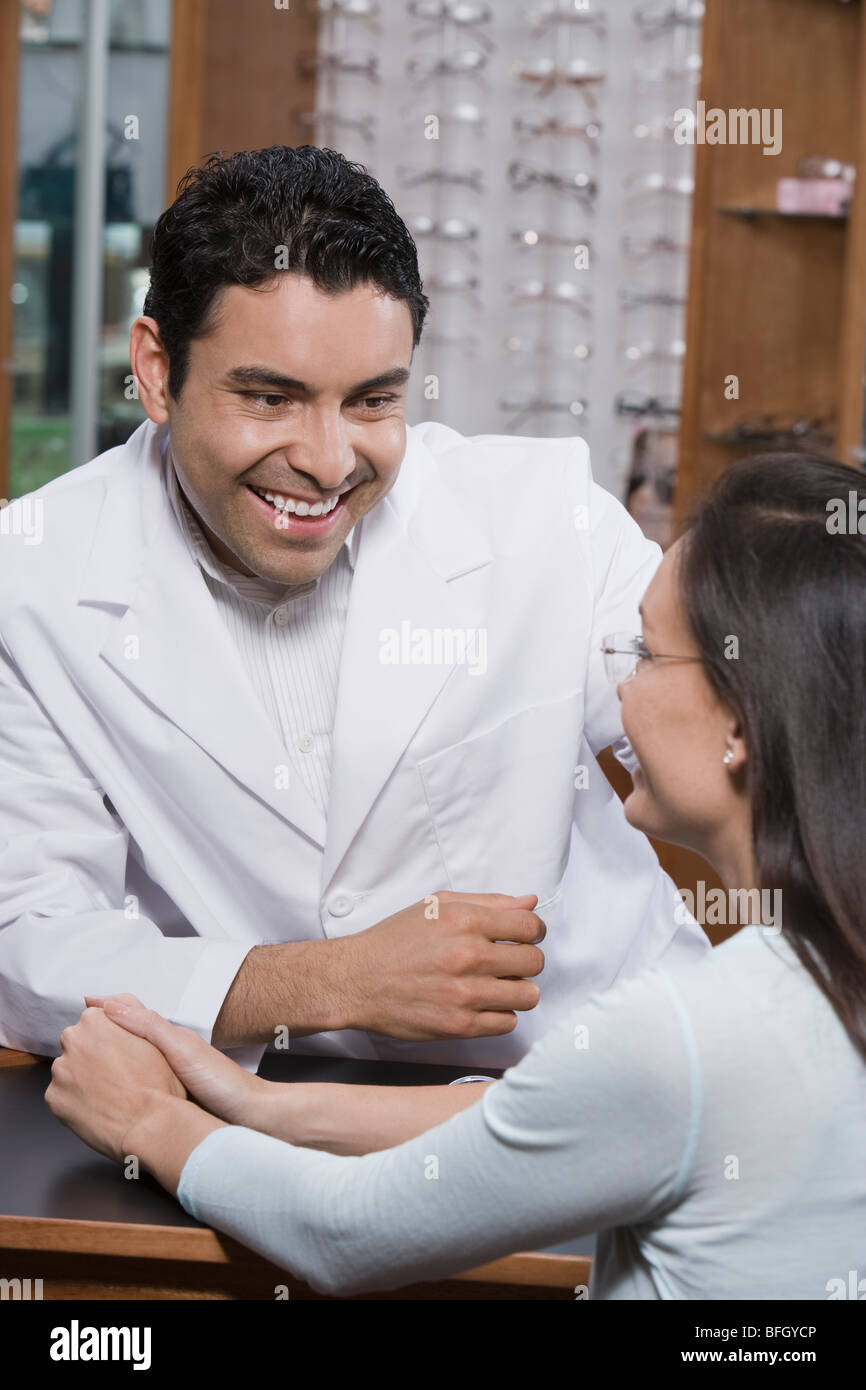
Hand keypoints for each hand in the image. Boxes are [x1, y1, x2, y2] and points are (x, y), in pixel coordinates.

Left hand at [45, 1006, 185, 1162]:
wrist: (151, 1125)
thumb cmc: (158, 1083)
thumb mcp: (154, 1033)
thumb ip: (129, 1010)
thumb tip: (106, 1002)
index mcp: (96, 1020)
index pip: (93, 1024)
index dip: (111, 1042)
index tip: (121, 1057)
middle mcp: (73, 1040)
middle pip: (77, 1045)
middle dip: (92, 1058)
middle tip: (117, 1076)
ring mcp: (61, 1070)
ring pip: (69, 1072)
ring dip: (83, 1080)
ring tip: (109, 1095)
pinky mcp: (54, 1098)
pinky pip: (62, 1097)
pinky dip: (75, 1103)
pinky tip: (98, 1109)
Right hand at [84, 993, 270, 1127]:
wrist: (252, 1117)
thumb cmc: (223, 1083)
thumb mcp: (182, 1049)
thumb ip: (149, 1027)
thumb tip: (112, 1004)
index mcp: (172, 1037)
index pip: (135, 1014)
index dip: (111, 1008)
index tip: (87, 1002)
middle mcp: (172, 1053)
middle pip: (134, 1035)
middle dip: (108, 1029)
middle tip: (80, 1029)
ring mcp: (174, 1075)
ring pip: (138, 1060)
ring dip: (115, 1055)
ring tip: (91, 1056)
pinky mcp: (175, 1098)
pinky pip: (145, 1083)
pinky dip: (128, 1080)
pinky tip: (119, 1090)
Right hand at [334, 891, 545, 1039]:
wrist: (356, 980)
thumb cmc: (394, 940)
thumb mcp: (437, 906)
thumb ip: (488, 902)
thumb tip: (531, 903)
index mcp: (465, 920)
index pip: (531, 926)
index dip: (533, 931)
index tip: (523, 937)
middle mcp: (469, 955)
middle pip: (535, 961)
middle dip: (525, 960)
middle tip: (506, 962)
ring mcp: (466, 993)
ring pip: (528, 995)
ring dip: (516, 990)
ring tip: (495, 985)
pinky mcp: (460, 1026)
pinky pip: (508, 1022)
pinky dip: (499, 1014)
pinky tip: (480, 1003)